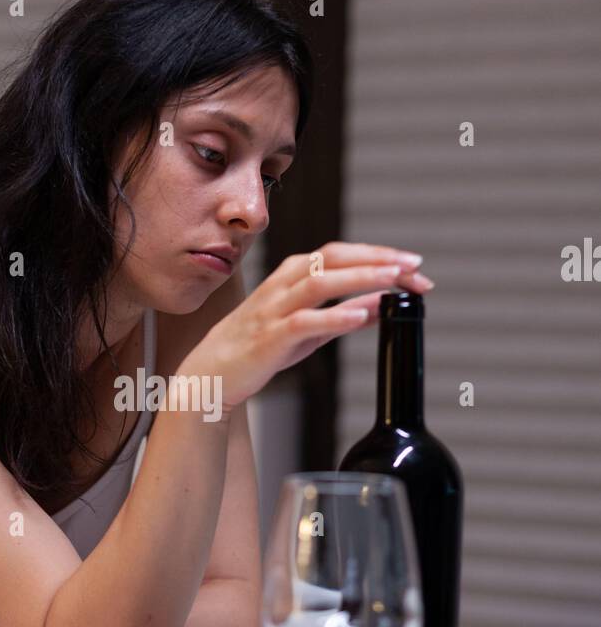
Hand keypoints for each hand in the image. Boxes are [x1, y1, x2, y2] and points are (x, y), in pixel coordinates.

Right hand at [180, 241, 433, 411]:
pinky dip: (333, 317)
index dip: (380, 256)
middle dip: (377, 259)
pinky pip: (304, 321)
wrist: (213, 373)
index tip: (414, 267)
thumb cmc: (259, 345)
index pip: (343, 254)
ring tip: (393, 281)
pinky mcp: (270, 336)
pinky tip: (359, 318)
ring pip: (321, 282)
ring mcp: (276, 308)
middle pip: (335, 258)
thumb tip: (384, 303)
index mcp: (294, 274)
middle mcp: (285, 284)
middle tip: (414, 266)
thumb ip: (346, 311)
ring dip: (360, 278)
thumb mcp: (310, 325)